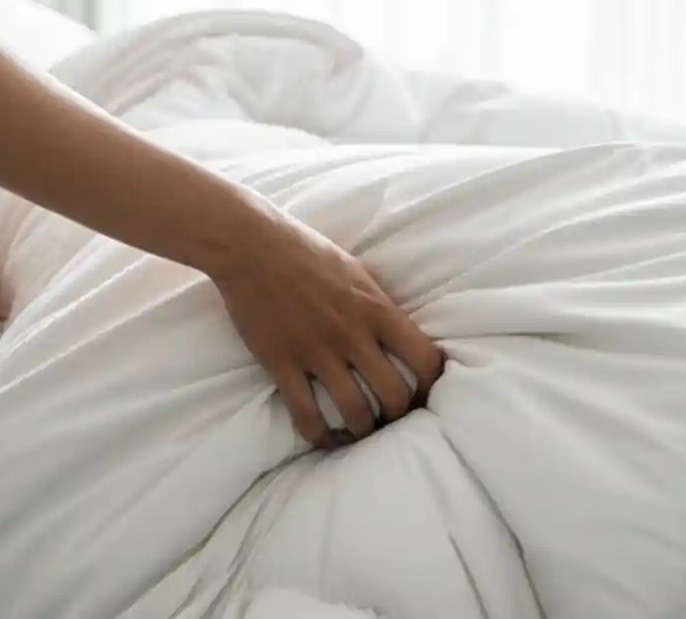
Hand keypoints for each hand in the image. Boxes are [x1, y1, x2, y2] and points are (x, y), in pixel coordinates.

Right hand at [211, 214, 443, 449]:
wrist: (252, 246)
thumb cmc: (308, 251)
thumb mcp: (359, 272)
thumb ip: (381, 304)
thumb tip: (402, 332)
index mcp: (378, 309)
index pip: (425, 359)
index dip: (433, 385)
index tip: (428, 394)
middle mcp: (353, 335)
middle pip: (395, 395)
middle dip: (400, 416)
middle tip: (395, 421)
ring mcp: (317, 352)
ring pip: (355, 412)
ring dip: (364, 430)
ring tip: (364, 432)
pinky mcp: (283, 364)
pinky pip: (306, 414)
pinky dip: (320, 436)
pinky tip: (327, 440)